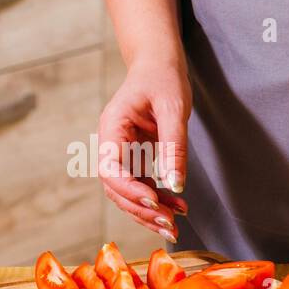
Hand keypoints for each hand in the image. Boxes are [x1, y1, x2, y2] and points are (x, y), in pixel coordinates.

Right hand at [98, 59, 190, 241]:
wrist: (159, 63)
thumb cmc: (163, 77)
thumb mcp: (173, 108)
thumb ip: (173, 146)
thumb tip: (175, 185)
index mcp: (112, 128)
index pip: (111, 170)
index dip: (130, 191)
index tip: (155, 201)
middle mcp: (112, 144)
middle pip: (117, 189)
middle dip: (142, 210)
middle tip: (170, 225)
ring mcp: (122, 153)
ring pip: (128, 193)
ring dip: (149, 212)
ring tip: (175, 224)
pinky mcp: (135, 158)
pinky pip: (141, 186)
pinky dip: (158, 200)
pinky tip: (177, 206)